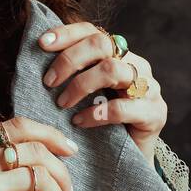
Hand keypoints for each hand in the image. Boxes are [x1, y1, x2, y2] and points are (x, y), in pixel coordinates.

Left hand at [39, 22, 166, 165]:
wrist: (131, 158)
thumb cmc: (102, 124)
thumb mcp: (85, 96)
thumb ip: (71, 76)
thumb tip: (35, 60)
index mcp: (119, 56)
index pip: (93, 31)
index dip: (67, 34)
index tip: (42, 44)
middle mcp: (136, 65)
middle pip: (103, 44)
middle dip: (70, 60)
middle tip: (49, 81)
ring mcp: (149, 88)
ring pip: (113, 70)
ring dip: (81, 85)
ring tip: (62, 104)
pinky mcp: (155, 113)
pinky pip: (121, 108)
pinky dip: (95, 114)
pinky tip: (79, 121)